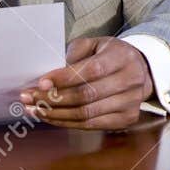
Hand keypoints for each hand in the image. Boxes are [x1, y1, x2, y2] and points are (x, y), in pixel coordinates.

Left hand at [20, 36, 155, 129]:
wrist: (140, 71)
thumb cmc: (110, 55)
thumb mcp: (96, 44)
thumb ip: (75, 52)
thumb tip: (51, 77)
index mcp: (123, 57)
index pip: (92, 71)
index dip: (64, 78)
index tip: (41, 82)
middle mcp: (131, 81)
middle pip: (87, 96)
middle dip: (53, 98)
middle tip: (28, 97)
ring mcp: (131, 103)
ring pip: (86, 114)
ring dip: (55, 114)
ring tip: (34, 109)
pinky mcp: (126, 119)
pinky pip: (91, 125)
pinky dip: (67, 122)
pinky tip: (50, 117)